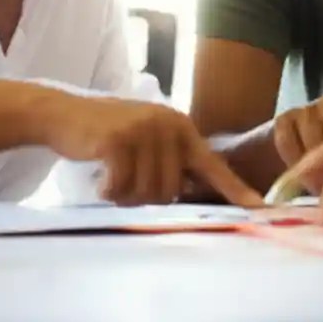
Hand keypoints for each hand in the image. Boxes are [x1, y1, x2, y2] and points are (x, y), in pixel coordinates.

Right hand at [36, 92, 262, 207]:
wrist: (63, 114)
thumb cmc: (108, 134)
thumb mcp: (148, 140)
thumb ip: (172, 162)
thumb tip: (194, 194)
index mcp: (181, 128)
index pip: (213, 166)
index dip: (235, 190)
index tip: (259, 208)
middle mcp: (169, 126)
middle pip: (171, 192)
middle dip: (146, 197)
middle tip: (124, 182)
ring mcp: (144, 130)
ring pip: (147, 193)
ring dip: (125, 196)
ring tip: (112, 177)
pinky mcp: (118, 140)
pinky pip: (121, 187)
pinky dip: (107, 192)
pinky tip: (99, 178)